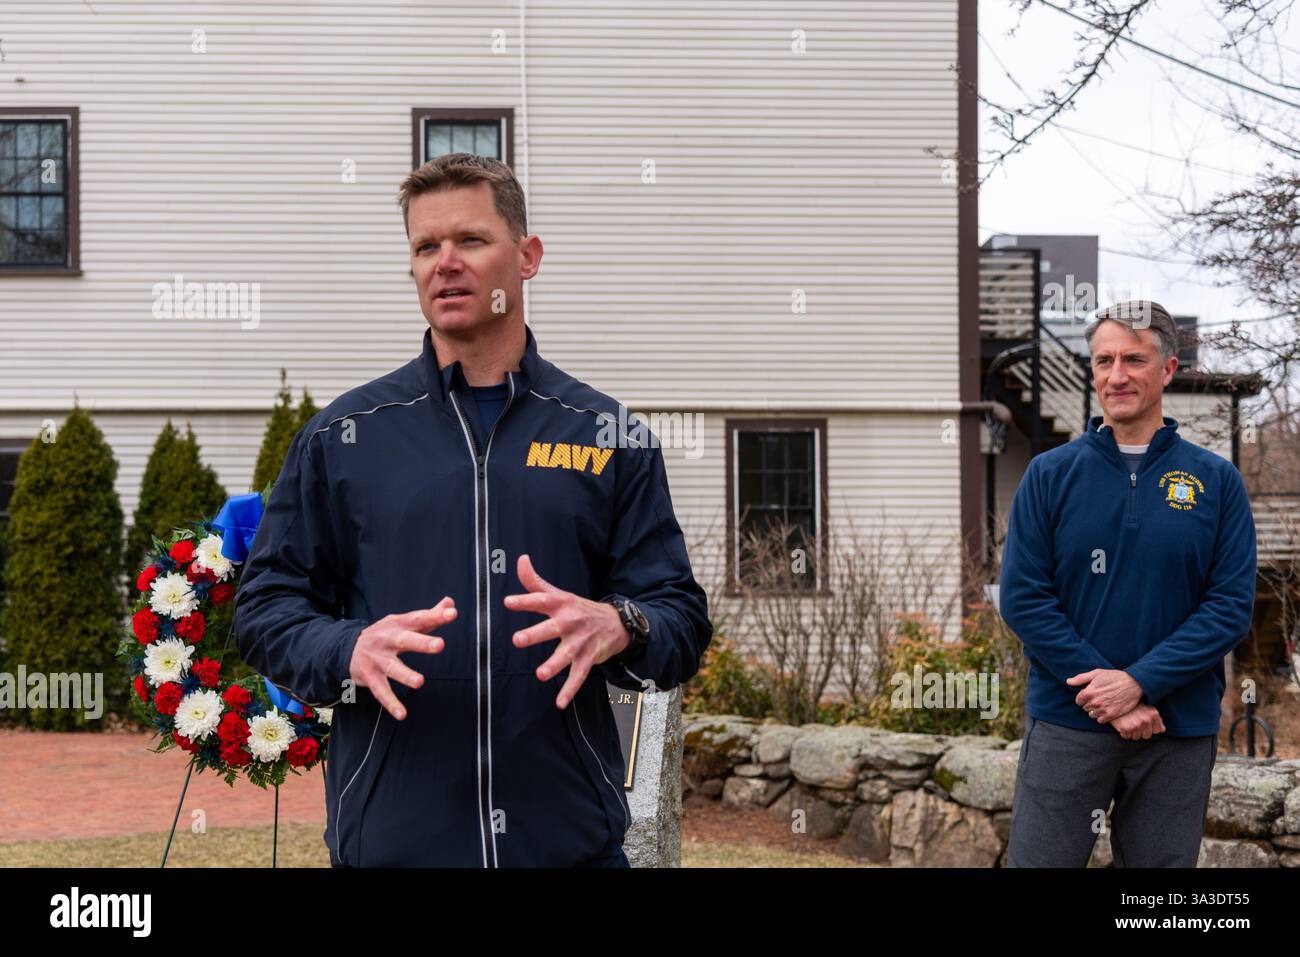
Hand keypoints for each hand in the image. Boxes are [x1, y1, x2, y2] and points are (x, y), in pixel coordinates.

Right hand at [348, 597, 455, 720]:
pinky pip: (381, 691)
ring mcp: (377, 659)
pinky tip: (402, 714)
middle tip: (440, 644)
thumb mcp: (404, 622)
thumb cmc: (386, 635)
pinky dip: (391, 703)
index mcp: (397, 624)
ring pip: (392, 668)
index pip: (419, 619)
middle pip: (405, 640)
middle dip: (421, 642)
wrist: (348, 648)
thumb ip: (428, 615)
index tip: (453, 613)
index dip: (436, 616)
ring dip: (406, 675)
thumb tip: (450, 603)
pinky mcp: (370, 677)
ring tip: (420, 682)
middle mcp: (387, 640)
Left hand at [504, 554, 629, 708]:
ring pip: (566, 654)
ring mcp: (580, 641)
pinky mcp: (589, 657)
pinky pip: (579, 675)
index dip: (524, 600)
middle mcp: (570, 621)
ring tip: (540, 674)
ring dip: (554, 665)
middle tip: (517, 640)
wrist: (616, 623)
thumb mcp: (559, 593)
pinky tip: (559, 702)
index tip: (508, 602)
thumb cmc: (579, 608)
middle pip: (552, 628)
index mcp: (560, 604)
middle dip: (535, 634)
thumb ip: (535, 581)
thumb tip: (520, 559)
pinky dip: (570, 690)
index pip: (541, 600)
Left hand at [1067, 668, 1143, 723]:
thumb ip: (1081, 678)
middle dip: (1089, 703)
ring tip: (1103, 704)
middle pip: (1085, 708)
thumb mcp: (1097, 673)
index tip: (1090, 695)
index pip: (1078, 701)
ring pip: (1092, 715)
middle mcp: (1095, 702)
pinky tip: (1107, 710)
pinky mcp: (1112, 715)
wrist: (1134, 683)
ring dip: (1095, 711)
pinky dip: (1102, 716)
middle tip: (1098, 698)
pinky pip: (1100, 720)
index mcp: (1089, 692)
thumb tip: (1068, 682)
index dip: (1083, 698)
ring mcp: (1103, 709)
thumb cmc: (1114, 677)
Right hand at [1109, 703, 1165, 739]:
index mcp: (1153, 714)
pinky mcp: (1125, 728)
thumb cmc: (1131, 705)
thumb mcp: (1146, 708)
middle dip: (1140, 731)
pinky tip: (1122, 724)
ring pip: (1136, 737)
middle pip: (1147, 735)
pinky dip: (1123, 732)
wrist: (1113, 700)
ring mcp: (1136, 725)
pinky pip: (1126, 736)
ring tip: (1127, 722)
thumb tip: (1162, 730)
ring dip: (1131, 732)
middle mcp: (1146, 720)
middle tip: (1134, 722)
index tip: (1143, 722)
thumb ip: (1156, 719)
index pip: (1157, 730)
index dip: (1150, 727)